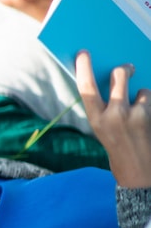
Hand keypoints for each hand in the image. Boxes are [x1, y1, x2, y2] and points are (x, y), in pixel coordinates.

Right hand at [77, 51, 150, 187]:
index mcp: (96, 120)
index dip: (84, 68)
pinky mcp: (150, 117)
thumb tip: (113, 84)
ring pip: (142, 90)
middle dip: (125, 69)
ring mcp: (135, 116)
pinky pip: (150, 100)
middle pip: (119, 77)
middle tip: (128, 68)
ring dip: (143, 96)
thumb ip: (105, 109)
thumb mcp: (104, 130)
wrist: (139, 174)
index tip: (84, 53)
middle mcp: (114, 116)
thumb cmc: (119, 150)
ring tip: (141, 110)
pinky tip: (147, 118)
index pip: (86, 88)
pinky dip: (149, 105)